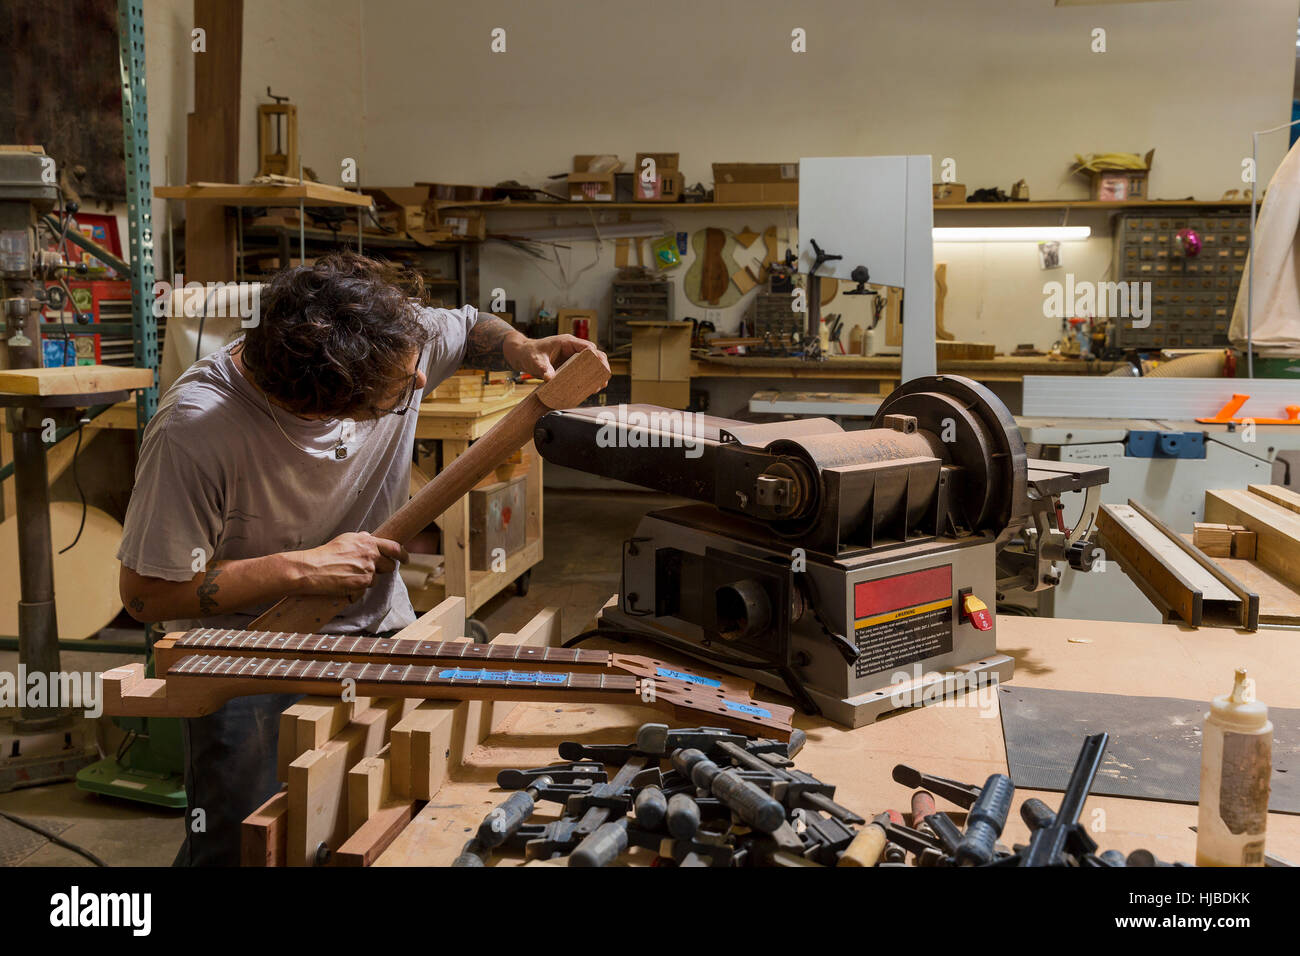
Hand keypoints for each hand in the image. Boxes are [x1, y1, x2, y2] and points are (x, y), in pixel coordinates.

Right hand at [291, 531, 408, 599]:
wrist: (312, 568)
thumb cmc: (325, 553)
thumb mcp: (345, 539)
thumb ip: (362, 539)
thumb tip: (371, 538)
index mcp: (368, 541)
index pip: (395, 547)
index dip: (403, 554)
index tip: (406, 559)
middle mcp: (371, 555)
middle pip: (389, 566)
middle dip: (383, 569)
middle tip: (370, 570)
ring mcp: (368, 570)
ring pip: (376, 579)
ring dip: (366, 579)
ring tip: (348, 575)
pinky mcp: (362, 584)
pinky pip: (365, 589)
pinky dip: (357, 589)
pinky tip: (344, 583)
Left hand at [503, 332, 609, 380]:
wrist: (523, 355)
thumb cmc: (529, 353)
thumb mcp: (535, 361)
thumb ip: (543, 368)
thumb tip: (550, 378)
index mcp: (567, 342)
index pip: (588, 347)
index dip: (596, 357)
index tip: (600, 368)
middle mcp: (573, 348)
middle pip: (594, 355)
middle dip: (601, 366)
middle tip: (603, 380)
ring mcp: (572, 357)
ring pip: (591, 363)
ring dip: (597, 373)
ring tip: (600, 386)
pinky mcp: (570, 365)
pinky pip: (584, 370)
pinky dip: (589, 377)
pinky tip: (591, 388)